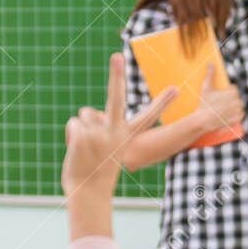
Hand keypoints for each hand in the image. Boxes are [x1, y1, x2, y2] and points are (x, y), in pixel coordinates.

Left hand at [61, 54, 176, 198]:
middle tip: (117, 55)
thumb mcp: (107, 147)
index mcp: (127, 136)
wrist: (88, 193)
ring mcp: (99, 133)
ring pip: (85, 115)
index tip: (176, 89)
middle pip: (117, 98)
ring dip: (81, 129)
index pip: (148, 116)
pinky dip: (71, 136)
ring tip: (86, 149)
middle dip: (117, 75)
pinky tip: (77, 151)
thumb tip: (86, 112)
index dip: (162, 103)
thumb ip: (101, 127)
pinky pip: (74, 124)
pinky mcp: (82, 135)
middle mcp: (116, 132)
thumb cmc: (99, 170)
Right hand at [197, 64, 243, 131]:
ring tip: (225, 110)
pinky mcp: (238, 119)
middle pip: (236, 98)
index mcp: (233, 92)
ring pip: (239, 106)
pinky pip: (240, 115)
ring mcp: (238, 111)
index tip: (222, 97)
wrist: (203, 120)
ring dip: (234, 107)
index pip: (234, 89)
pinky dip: (236, 115)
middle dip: (231, 100)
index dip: (227, 92)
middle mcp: (238, 101)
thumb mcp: (206, 87)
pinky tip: (229, 115)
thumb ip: (210, 74)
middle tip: (222, 104)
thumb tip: (210, 63)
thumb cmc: (204, 103)